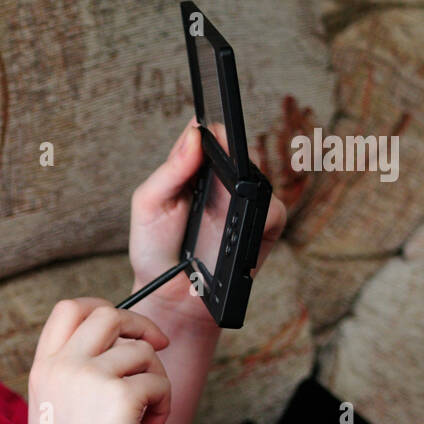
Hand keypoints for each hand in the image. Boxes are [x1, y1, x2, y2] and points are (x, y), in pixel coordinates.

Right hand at [28, 299, 170, 423]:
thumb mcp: (52, 413)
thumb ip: (68, 377)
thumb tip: (109, 350)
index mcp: (43, 369)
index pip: (68, 310)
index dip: (101, 308)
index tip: (123, 327)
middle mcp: (62, 366)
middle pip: (108, 314)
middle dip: (139, 327)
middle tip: (157, 348)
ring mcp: (88, 377)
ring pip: (142, 351)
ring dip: (156, 380)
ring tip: (146, 416)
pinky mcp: (120, 395)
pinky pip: (158, 381)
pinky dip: (163, 406)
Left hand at [128, 120, 286, 327]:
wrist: (169, 295)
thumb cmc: (155, 247)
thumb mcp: (149, 204)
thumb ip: (170, 170)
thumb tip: (194, 135)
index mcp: (192, 169)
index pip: (208, 135)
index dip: (210, 129)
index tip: (205, 130)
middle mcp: (221, 182)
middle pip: (240, 149)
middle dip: (231, 153)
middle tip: (216, 161)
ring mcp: (243, 204)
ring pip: (260, 178)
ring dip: (243, 186)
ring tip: (221, 199)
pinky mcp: (261, 227)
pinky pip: (273, 210)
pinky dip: (259, 215)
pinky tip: (237, 226)